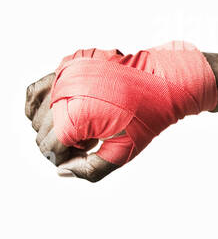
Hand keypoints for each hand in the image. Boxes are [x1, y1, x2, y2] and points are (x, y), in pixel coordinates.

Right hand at [25, 41, 217, 181]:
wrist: (162, 83)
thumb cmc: (146, 116)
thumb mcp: (122, 152)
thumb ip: (90, 169)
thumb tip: (62, 171)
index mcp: (73, 116)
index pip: (49, 148)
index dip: (66, 158)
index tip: (87, 154)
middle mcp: (61, 94)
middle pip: (41, 133)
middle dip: (63, 143)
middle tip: (90, 141)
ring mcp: (61, 77)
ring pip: (34, 113)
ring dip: (52, 125)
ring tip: (82, 126)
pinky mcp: (64, 67)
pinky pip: (37, 91)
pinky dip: (42, 105)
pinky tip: (62, 112)